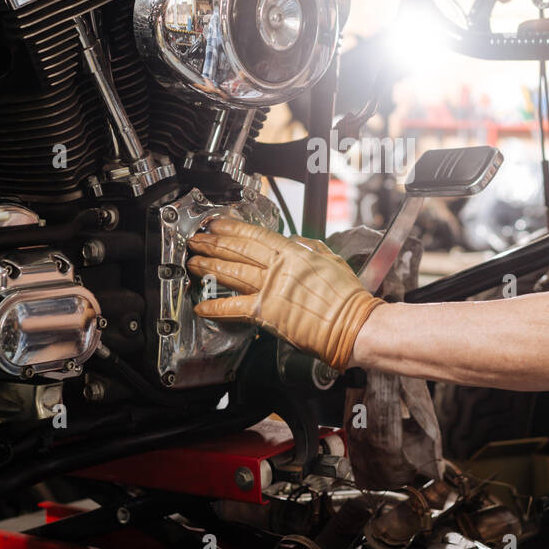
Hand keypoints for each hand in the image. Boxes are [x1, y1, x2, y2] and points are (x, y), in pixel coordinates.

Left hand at [185, 218, 383, 370]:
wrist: (354, 324)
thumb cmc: (348, 298)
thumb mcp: (332, 260)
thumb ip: (310, 248)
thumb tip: (296, 242)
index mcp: (295, 252)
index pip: (256, 235)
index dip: (232, 228)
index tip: (217, 224)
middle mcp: (280, 267)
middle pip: (239, 251)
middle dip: (213, 243)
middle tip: (197, 240)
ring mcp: (272, 290)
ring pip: (233, 274)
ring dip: (209, 267)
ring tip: (194, 263)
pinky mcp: (267, 313)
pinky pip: (235, 308)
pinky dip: (216, 307)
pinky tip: (203, 306)